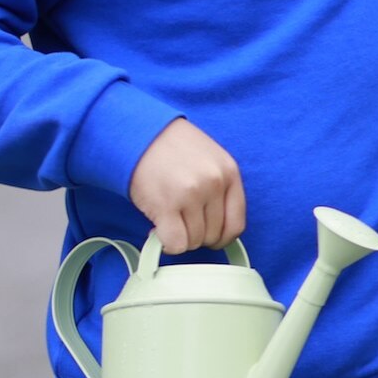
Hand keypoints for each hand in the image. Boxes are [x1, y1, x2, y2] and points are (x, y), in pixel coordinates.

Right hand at [127, 120, 245, 252]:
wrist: (142, 134)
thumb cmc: (175, 149)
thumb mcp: (211, 160)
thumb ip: (220, 189)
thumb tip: (219, 228)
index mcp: (230, 174)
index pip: (236, 225)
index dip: (222, 238)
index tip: (209, 238)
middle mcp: (214, 184)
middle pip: (213, 236)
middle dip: (197, 236)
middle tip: (181, 223)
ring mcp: (191, 195)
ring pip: (193, 242)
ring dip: (180, 237)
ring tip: (169, 219)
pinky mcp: (165, 205)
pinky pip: (175, 243)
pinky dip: (167, 243)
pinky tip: (159, 228)